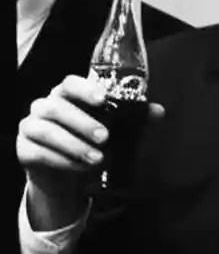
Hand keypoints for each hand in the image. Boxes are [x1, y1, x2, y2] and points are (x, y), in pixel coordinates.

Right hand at [15, 75, 163, 229]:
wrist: (65, 170)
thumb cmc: (89, 139)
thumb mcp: (112, 127)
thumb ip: (134, 117)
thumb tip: (159, 112)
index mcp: (66, 94)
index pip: (70, 83)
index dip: (86, 89)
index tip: (103, 100)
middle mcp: (45, 106)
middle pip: (58, 107)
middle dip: (83, 122)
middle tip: (105, 137)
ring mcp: (30, 127)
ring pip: (47, 131)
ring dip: (74, 145)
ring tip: (97, 158)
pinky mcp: (24, 149)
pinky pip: (39, 153)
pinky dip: (62, 161)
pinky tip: (80, 168)